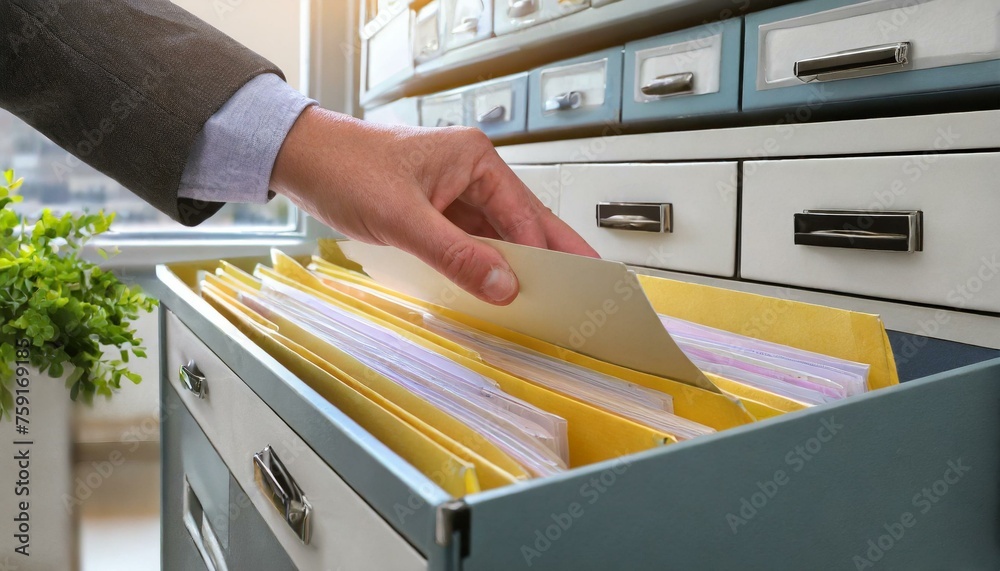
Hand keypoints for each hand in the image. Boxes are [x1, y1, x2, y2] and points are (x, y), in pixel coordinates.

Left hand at [269, 107, 598, 304]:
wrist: (302, 159)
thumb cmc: (346, 168)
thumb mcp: (402, 218)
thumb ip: (455, 254)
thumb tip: (503, 285)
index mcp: (476, 159)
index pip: (525, 215)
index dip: (545, 255)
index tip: (565, 288)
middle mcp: (472, 173)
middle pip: (522, 223)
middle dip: (549, 257)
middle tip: (584, 289)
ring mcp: (456, 193)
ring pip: (497, 236)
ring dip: (512, 265)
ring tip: (543, 298)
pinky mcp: (438, 211)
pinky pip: (471, 242)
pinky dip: (481, 265)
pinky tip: (493, 288)